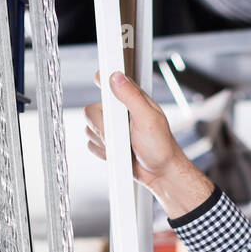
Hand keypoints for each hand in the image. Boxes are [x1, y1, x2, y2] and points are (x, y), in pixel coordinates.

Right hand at [84, 71, 214, 217]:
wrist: (160, 174)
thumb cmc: (161, 148)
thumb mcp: (149, 119)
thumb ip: (132, 97)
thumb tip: (117, 77)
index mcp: (132, 99)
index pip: (108, 82)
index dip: (100, 82)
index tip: (97, 85)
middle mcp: (119, 112)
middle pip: (91, 111)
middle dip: (103, 127)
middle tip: (121, 134)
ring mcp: (111, 128)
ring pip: (89, 129)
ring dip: (104, 141)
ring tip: (124, 145)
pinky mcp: (107, 143)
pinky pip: (91, 144)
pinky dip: (103, 151)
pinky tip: (119, 153)